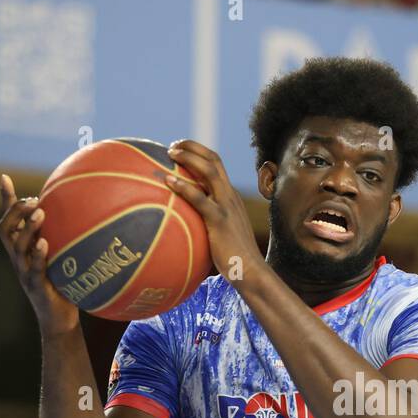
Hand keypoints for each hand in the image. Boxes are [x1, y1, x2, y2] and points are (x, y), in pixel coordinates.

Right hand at [0, 174, 80, 339]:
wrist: (60, 319)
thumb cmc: (62, 284)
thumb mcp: (59, 257)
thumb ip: (60, 237)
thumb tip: (76, 213)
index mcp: (21, 250)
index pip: (7, 221)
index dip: (5, 201)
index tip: (5, 178)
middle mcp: (18, 259)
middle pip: (5, 230)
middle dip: (15, 212)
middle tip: (32, 200)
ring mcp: (25, 273)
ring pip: (17, 246)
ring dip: (27, 227)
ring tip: (40, 212)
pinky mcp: (36, 287)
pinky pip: (34, 269)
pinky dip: (38, 255)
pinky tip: (45, 242)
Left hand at [163, 139, 266, 286]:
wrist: (250, 272)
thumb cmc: (233, 260)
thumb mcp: (220, 236)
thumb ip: (205, 226)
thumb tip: (181, 228)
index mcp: (230, 197)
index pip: (217, 165)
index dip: (198, 153)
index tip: (180, 149)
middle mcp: (230, 196)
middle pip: (214, 160)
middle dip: (192, 147)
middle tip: (173, 146)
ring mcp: (226, 206)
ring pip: (209, 171)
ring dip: (188, 157)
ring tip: (170, 152)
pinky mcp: (220, 220)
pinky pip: (200, 198)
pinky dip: (183, 186)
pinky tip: (168, 182)